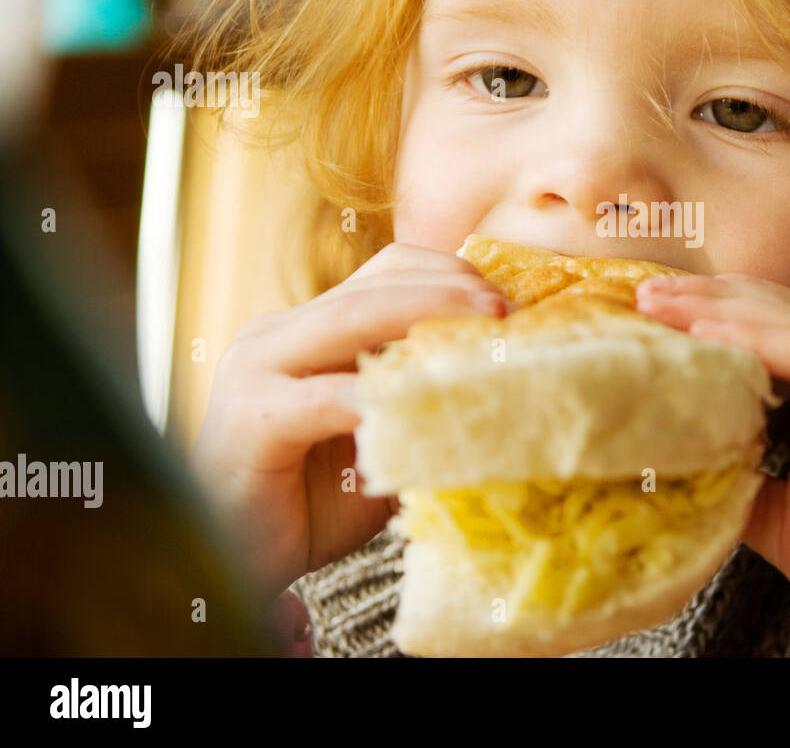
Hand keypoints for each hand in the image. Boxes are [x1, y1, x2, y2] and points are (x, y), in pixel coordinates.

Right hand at [190, 243, 508, 605]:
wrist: (234, 564)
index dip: (449, 276)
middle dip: (450, 291)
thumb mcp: (380, 438)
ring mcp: (257, 367)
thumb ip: (419, 401)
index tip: (508, 298)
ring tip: (482, 336)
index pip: (385, 274)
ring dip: (426, 319)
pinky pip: (326, 396)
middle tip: (507, 310)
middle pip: (375, 287)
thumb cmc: (312, 504)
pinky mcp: (252, 416)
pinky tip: (427, 402)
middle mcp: (278, 333)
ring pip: (351, 319)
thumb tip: (502, 383)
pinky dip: (381, 396)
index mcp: (308, 328)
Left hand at [635, 272, 789, 655]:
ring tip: (663, 305)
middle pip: (785, 314)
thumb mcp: (783, 515)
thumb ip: (741, 477)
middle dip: (712, 299)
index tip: (652, 315)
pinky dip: (762, 341)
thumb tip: (677, 460)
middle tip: (646, 295)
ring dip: (725, 310)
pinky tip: (710, 335)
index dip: (718, 314)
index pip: (781, 330)